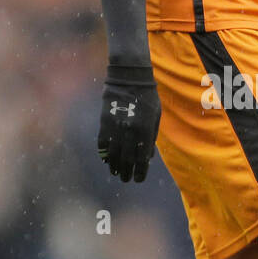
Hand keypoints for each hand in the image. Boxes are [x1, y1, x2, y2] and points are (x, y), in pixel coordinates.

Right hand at [97, 64, 160, 182]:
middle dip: (127, 172)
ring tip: (116, 173)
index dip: (140, 172)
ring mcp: (116, 128)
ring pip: (113, 154)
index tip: (138, 180)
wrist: (129, 78)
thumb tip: (148, 157)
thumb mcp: (155, 117)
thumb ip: (152, 137)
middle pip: (126, 160)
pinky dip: (104, 154)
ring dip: (114, 166)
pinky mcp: (104, 122)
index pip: (142, 159)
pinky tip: (106, 160)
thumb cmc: (147, 97)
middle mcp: (130, 132)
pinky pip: (103, 143)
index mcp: (145, 131)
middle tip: (126, 179)